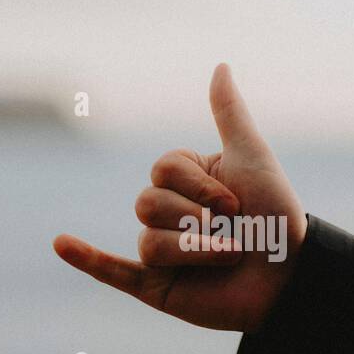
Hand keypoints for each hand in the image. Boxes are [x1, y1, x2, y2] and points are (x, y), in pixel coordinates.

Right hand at [53, 64, 306, 331]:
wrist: (292, 275)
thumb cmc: (277, 217)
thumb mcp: (251, 158)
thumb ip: (229, 115)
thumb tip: (220, 66)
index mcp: (184, 183)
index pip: (164, 170)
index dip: (201, 186)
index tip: (237, 202)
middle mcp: (167, 216)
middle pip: (148, 203)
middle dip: (195, 218)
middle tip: (232, 233)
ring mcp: (160, 253)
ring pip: (150, 240)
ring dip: (195, 249)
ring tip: (227, 258)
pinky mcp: (156, 287)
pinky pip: (113, 272)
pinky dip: (87, 260)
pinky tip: (61, 244)